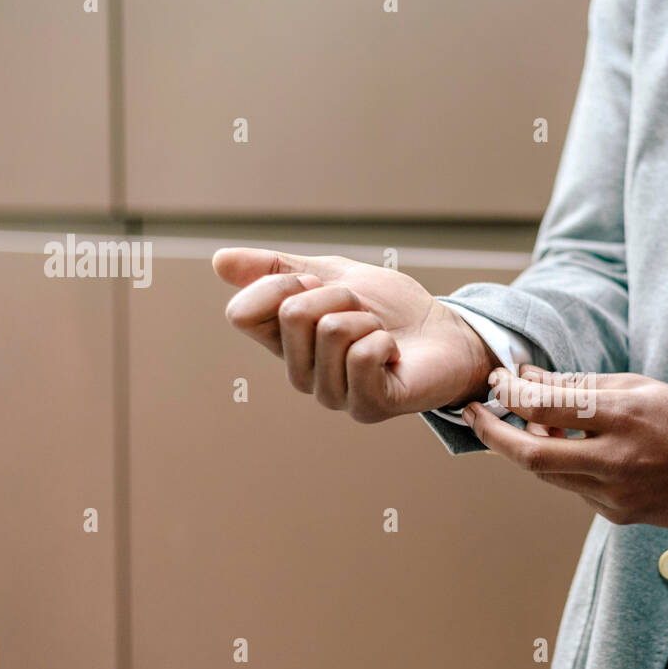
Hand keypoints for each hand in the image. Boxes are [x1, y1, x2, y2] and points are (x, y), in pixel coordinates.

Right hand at [213, 247, 495, 421]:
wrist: (449, 333)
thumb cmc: (394, 308)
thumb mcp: (333, 275)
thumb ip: (279, 270)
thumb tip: (218, 261)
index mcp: (283, 342)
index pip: (242, 313)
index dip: (279, 283)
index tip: (315, 283)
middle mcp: (300, 373)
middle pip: (291, 314)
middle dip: (337, 294)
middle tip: (363, 309)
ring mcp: (332, 395)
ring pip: (330, 331)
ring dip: (365, 317)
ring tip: (380, 331)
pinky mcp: (366, 407)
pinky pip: (362, 354)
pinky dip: (384, 340)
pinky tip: (394, 354)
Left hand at [464, 365, 667, 526]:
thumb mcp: (634, 387)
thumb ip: (576, 386)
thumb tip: (524, 378)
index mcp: (623, 417)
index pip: (546, 407)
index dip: (511, 395)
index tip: (496, 384)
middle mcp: (616, 460)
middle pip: (532, 455)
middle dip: (493, 434)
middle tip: (474, 414)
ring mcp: (615, 494)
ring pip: (548, 474)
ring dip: (527, 449)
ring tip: (527, 425)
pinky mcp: (616, 516)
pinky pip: (572, 488)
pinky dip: (563, 467)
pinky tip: (573, 450)